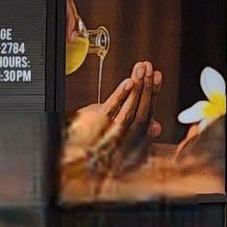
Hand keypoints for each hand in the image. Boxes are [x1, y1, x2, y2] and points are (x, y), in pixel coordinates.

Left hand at [65, 63, 163, 177]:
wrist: (70, 158)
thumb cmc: (93, 145)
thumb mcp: (119, 136)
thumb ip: (138, 131)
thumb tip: (157, 127)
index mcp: (132, 141)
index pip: (147, 113)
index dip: (153, 94)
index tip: (157, 76)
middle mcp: (125, 141)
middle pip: (142, 113)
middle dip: (148, 88)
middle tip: (150, 68)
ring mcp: (111, 135)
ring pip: (130, 111)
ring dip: (138, 88)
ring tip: (141, 69)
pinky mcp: (96, 127)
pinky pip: (112, 109)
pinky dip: (122, 95)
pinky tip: (128, 82)